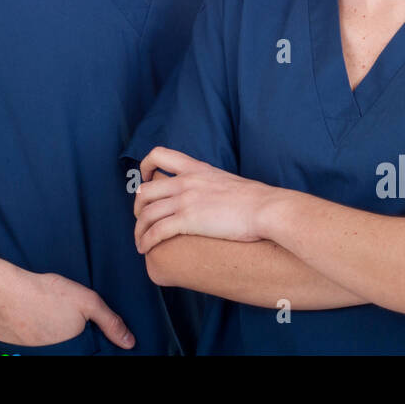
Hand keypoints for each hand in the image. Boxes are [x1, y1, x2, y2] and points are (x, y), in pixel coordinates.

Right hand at [0, 266, 134, 348]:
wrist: (3, 294)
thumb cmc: (45, 295)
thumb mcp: (87, 302)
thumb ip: (110, 322)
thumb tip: (130, 342)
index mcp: (74, 353)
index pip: (89, 355)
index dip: (93, 347)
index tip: (88, 333)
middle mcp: (55, 357)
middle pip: (73, 353)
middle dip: (75, 342)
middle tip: (67, 323)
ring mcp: (35, 356)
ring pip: (55, 350)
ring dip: (56, 339)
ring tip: (50, 318)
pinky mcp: (19, 351)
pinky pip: (35, 347)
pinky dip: (37, 337)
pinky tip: (35, 319)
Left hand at [132, 147, 276, 253]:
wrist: (266, 209)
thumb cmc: (255, 200)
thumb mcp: (227, 181)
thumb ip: (212, 184)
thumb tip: (213, 196)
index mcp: (196, 168)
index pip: (159, 154)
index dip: (145, 166)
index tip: (145, 179)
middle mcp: (186, 181)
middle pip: (145, 190)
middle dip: (138, 207)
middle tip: (142, 220)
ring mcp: (186, 200)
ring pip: (147, 213)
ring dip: (139, 230)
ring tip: (140, 242)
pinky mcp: (188, 221)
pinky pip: (156, 231)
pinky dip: (146, 241)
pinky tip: (145, 249)